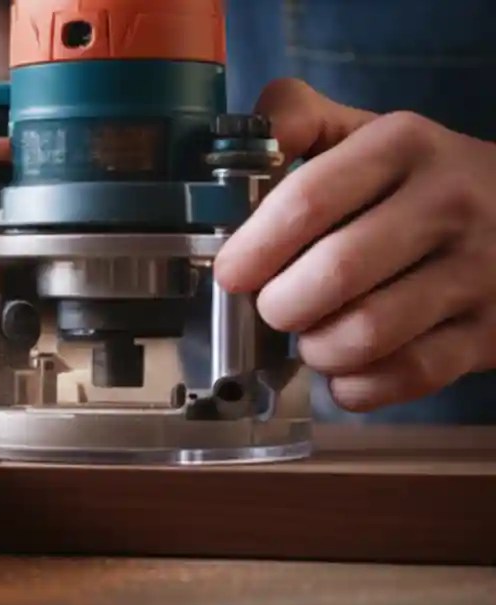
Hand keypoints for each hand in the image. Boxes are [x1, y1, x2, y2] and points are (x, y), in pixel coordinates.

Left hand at [215, 79, 495, 411]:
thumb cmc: (422, 181)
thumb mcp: (370, 133)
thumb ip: (300, 119)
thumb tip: (247, 130)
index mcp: (402, 147)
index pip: (306, 201)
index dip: (253, 248)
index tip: (232, 273)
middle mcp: (447, 204)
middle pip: (334, 273)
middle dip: (280, 305)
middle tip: (275, 308)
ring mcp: (477, 271)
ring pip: (367, 333)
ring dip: (317, 349)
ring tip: (311, 338)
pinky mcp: (490, 333)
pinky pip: (407, 374)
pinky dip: (359, 386)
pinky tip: (348, 369)